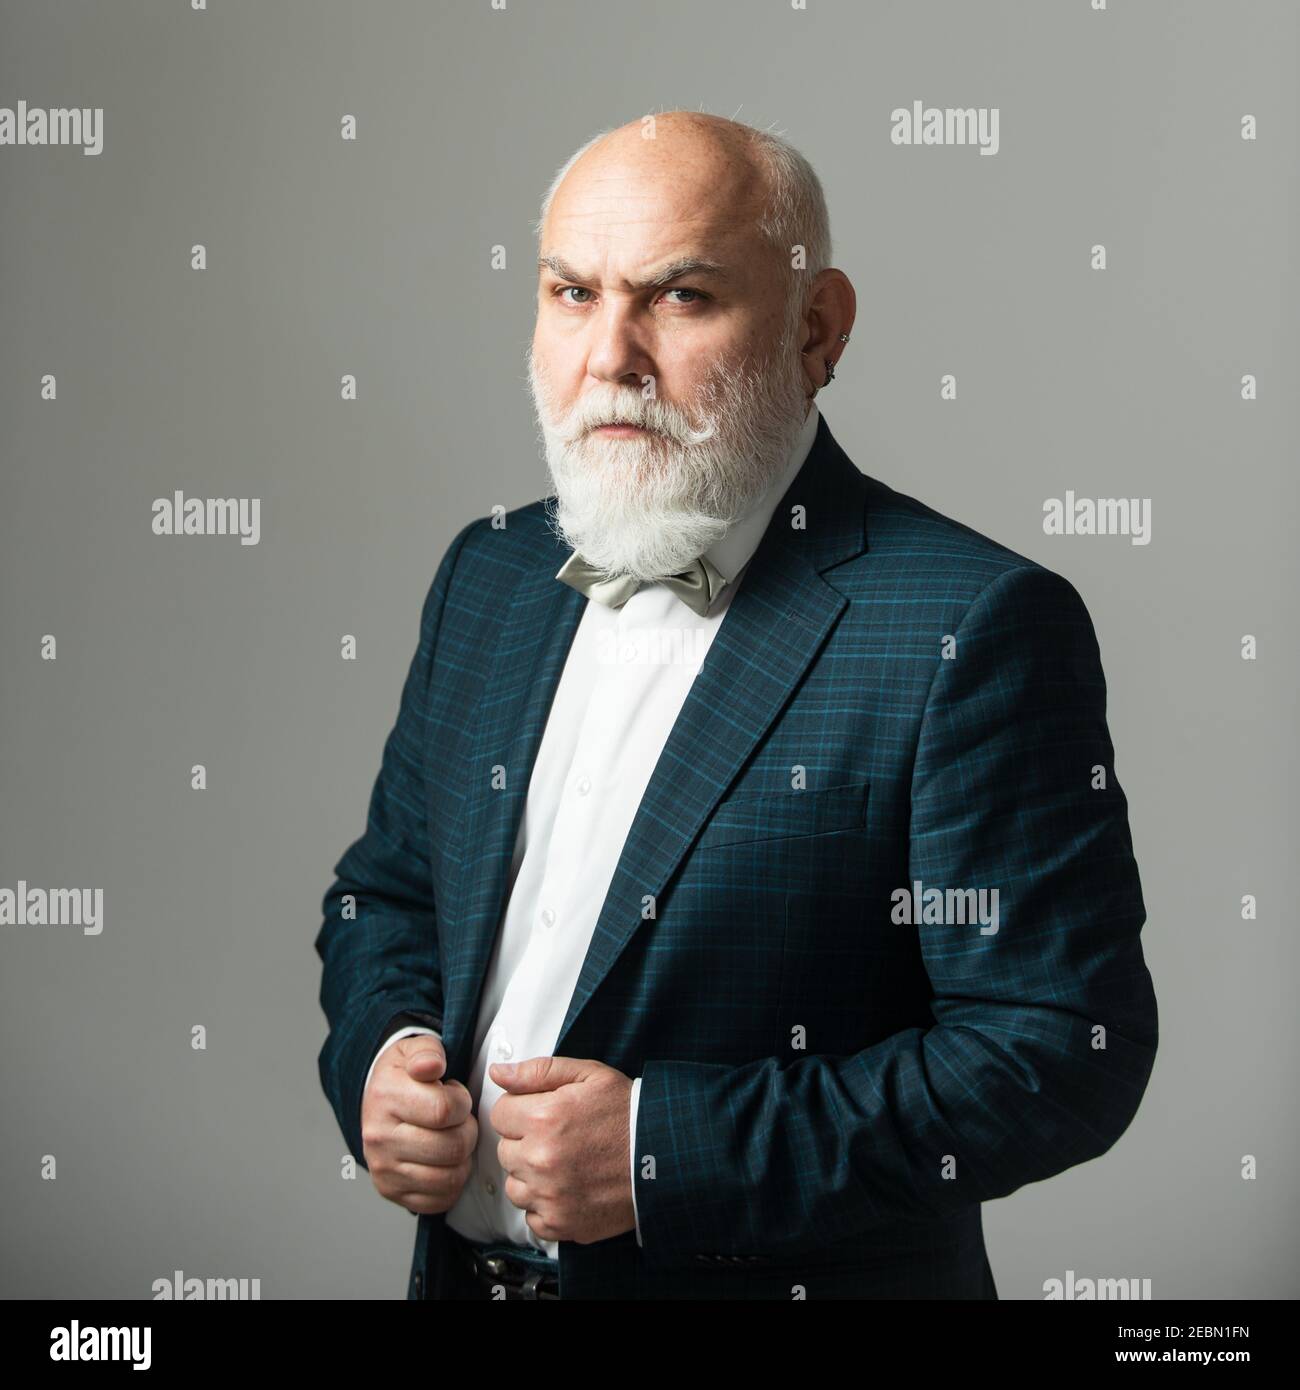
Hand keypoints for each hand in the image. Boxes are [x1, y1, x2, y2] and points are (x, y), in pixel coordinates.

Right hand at [361, 1035, 476, 1215]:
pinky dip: (452, 1182)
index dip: (462, 1102)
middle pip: (452, 1148)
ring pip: (450, 1177)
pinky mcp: (391, 1191)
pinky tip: (445, 1161)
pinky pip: (439, 1199)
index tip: (455, 1095)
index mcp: (385, 1097)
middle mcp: (379, 1137)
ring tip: (452, 1138)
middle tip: (459, 1121)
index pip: (445, 1110)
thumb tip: (432, 1065)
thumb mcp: (415, 1049)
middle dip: (467, 1131)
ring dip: (462, 1158)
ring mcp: (384, 1168)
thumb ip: (428, 1051)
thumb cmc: (404, 1075)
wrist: (376, 1099)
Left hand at [489, 1055, 634, 1244]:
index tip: (541, 1113)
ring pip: (514, 1186)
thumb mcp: (588, 1075)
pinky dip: (546, 1205)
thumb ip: (537, 1071)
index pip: (499, 1114)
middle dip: (525, 1141)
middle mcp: (541, 1159)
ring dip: (532, 1176)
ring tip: (564, 1163)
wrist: (665, 1155)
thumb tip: (499, 1073)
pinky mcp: (561, 1223)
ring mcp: (550, 1195)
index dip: (520, 1110)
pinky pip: (532, 1216)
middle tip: (559, 1137)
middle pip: (504, 1150)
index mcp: (543, 1118)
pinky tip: (569, 1187)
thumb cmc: (627, 1113)